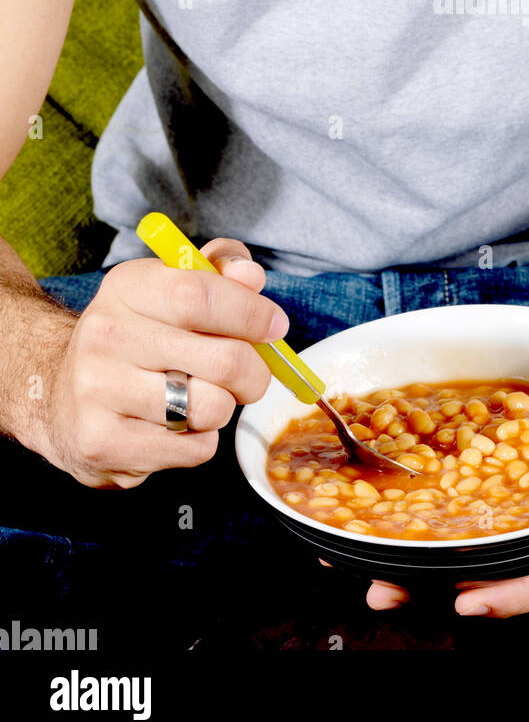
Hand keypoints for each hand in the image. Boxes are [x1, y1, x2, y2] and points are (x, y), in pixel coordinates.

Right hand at [33, 237, 288, 487]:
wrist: (60, 393)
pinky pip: (192, 449)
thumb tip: (250, 275)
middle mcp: (106, 334)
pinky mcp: (100, 442)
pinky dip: (199, 442)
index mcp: (127, 288)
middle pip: (222, 360)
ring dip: (222, 408)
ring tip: (199, 399)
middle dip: (254, 373)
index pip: (202, 295)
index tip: (275, 326)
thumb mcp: (169, 288)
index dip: (252, 313)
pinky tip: (173, 426)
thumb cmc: (136, 337)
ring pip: (211, 408)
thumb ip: (218, 273)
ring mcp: (98, 390)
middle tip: (249, 375)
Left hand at [320, 391, 528, 616]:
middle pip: (492, 577)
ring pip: (461, 554)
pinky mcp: (491, 489)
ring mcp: (516, 514)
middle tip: (388, 589)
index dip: (514, 596)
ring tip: (364, 569)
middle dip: (438, 590)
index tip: (471, 603)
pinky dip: (412, 522)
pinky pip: (451, 514)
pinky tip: (373, 519)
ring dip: (412, 565)